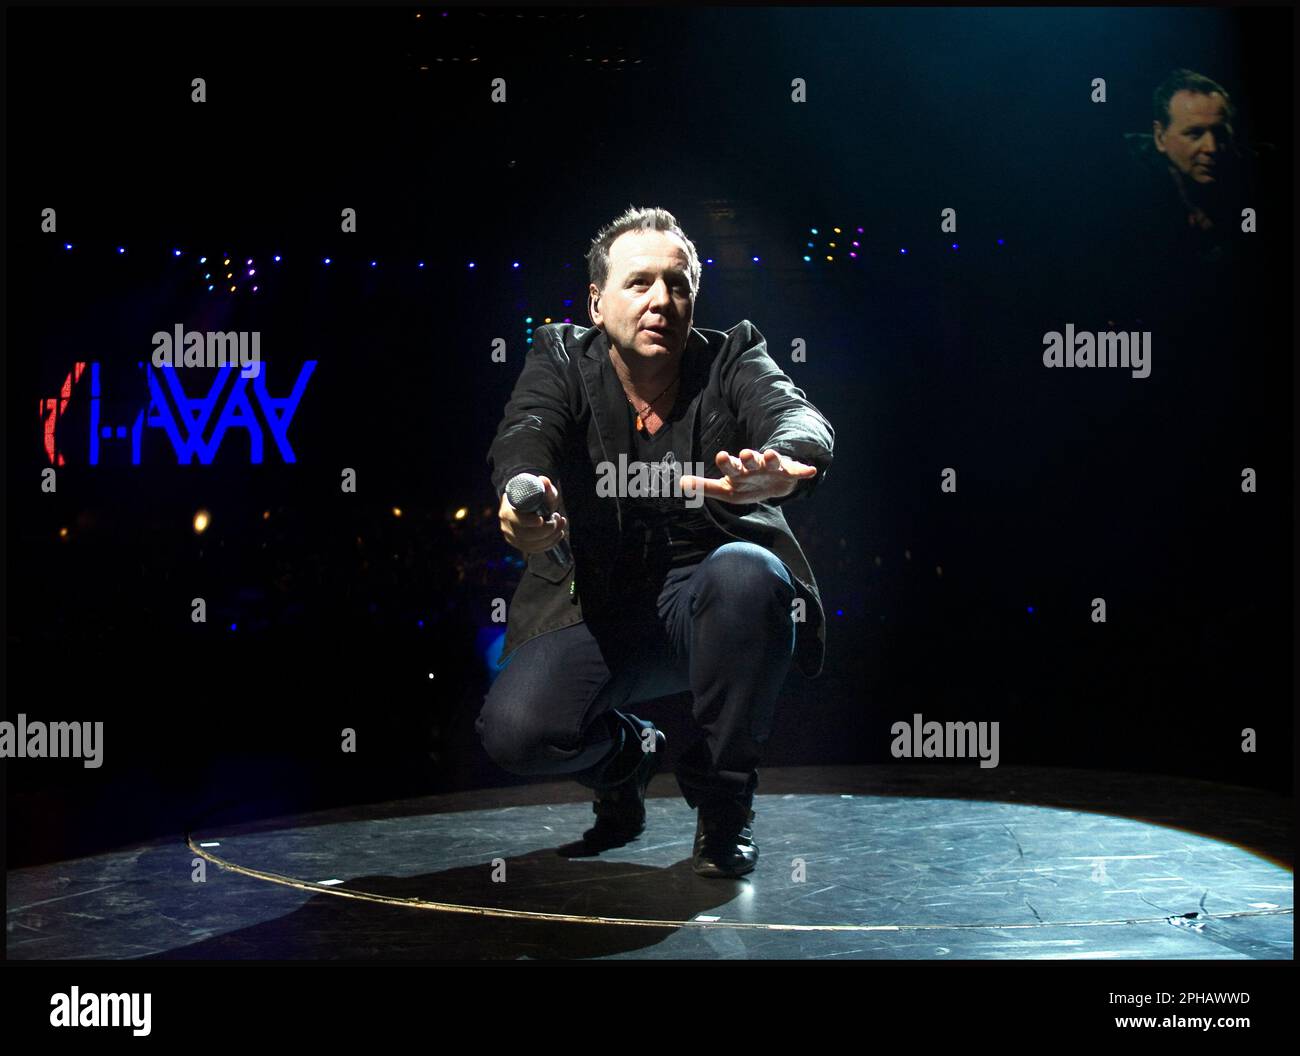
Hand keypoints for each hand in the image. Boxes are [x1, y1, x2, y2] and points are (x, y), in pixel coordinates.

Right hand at [498, 475, 567, 554]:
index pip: (513, 519)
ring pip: (531, 545)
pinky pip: (535, 549)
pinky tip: (558, 534)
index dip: (527, 521)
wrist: (530, 504)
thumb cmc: (535, 496)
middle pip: (523, 535)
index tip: (541, 520)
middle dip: (545, 530)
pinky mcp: (520, 544)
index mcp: (506, 509)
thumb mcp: (540, 489)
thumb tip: (544, 481)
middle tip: (557, 519)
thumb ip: (543, 486)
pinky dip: (549, 543)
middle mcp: (506, 525)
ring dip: (550, 537)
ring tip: (561, 523)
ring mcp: (512, 537)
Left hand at [679, 448, 817, 503]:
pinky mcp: (790, 472)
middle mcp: (755, 465)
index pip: (731, 465)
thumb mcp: (726, 489)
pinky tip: (810, 470)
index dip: (727, 462)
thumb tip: (681, 484)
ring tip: (772, 454)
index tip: (721, 455)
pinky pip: (798, 470)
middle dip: (748, 457)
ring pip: (772, 460)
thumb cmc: (746, 484)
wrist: (774, 484)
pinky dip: (804, 470)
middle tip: (745, 453)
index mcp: (739, 470)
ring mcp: (773, 468)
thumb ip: (705, 487)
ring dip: (772, 457)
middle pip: (750, 459)